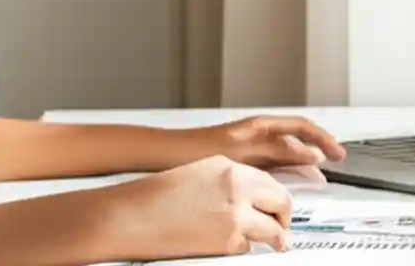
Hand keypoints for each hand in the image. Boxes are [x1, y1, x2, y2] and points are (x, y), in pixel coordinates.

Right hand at [111, 155, 292, 259]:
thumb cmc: (153, 196)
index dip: (277, 197)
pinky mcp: (227, 241)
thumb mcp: (197, 173)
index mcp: (228, 166)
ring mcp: (235, 215)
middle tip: (282, 228)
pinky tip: (226, 243)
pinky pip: (246, 246)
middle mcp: (236, 187)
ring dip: (272, 237)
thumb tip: (251, 196)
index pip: (270, 182)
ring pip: (272, 230)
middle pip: (281, 203)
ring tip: (272, 243)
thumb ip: (228, 180)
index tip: (279, 206)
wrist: (130, 217)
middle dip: (284, 218)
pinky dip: (241, 247)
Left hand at [191, 116, 347, 170]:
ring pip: (287, 149)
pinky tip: (290, 178)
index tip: (338, 154)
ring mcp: (251, 144)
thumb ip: (280, 150)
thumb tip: (310, 153)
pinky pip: (274, 159)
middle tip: (337, 160)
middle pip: (298, 136)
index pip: (302, 128)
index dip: (323, 140)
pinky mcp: (243, 157)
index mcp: (261, 125)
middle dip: (319, 146)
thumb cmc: (201, 148)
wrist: (170, 154)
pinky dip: (288, 167)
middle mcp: (258, 132)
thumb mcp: (247, 149)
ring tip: (318, 172)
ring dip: (305, 158)